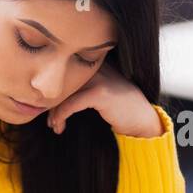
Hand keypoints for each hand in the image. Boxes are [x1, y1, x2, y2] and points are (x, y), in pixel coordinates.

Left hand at [46, 62, 163, 137]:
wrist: (143, 120)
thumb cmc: (119, 109)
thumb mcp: (98, 94)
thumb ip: (81, 89)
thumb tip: (53, 98)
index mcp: (95, 65)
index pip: (65, 75)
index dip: (54, 94)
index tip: (49, 111)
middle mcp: (97, 68)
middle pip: (62, 84)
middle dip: (52, 104)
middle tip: (50, 121)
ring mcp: (99, 79)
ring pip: (64, 94)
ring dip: (55, 113)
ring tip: (55, 126)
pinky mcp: (100, 93)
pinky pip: (71, 104)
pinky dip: (61, 115)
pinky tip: (59, 125)